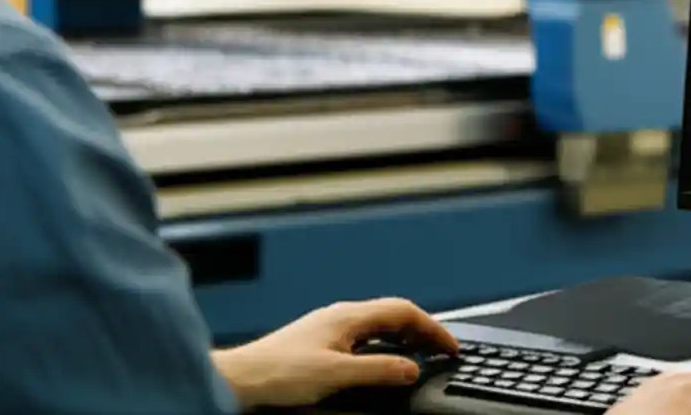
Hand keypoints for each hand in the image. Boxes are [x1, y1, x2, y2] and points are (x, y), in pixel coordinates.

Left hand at [211, 297, 458, 409]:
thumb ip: (378, 370)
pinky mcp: (321, 342)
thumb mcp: (337, 375)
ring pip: (378, 325)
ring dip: (404, 338)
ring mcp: (330, 328)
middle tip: (440, 351)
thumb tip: (411, 369)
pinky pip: (364, 337)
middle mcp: (341, 316)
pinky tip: (383, 363)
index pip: (404, 311)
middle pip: (393, 314)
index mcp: (348, 316)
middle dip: (422, 330)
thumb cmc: (278, 372)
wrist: (240, 379)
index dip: (433, 327)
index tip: (449, 346)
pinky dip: (384, 346)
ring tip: (419, 356)